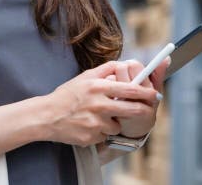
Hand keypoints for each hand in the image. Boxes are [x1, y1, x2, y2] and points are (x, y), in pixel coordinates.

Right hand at [43, 61, 160, 146]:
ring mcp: (95, 123)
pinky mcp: (91, 137)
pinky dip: (101, 132)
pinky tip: (90, 125)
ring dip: (115, 123)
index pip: (129, 89)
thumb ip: (105, 70)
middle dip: (142, 110)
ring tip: (101, 117)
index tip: (155, 94)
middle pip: (131, 109)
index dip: (145, 92)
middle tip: (147, 110)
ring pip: (118, 125)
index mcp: (98, 88)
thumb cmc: (67, 95)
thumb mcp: (85, 77)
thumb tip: (123, 64)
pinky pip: (105, 135)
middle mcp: (98, 105)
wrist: (47, 116)